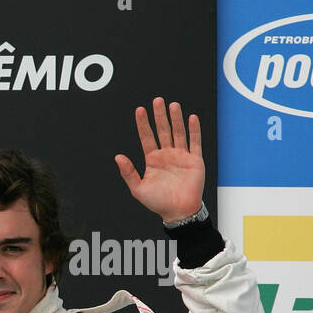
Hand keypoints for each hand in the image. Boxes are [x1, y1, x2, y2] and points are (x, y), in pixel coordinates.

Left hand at [114, 97, 204, 223]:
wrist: (178, 212)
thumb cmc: (157, 203)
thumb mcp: (138, 189)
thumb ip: (128, 172)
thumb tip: (118, 157)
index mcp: (152, 160)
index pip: (146, 137)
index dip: (143, 124)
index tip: (139, 110)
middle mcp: (166, 155)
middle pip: (163, 131)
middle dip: (159, 116)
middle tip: (157, 100)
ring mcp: (181, 156)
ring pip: (178, 133)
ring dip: (176, 119)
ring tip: (172, 105)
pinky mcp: (195, 160)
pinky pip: (194, 142)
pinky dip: (193, 130)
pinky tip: (191, 118)